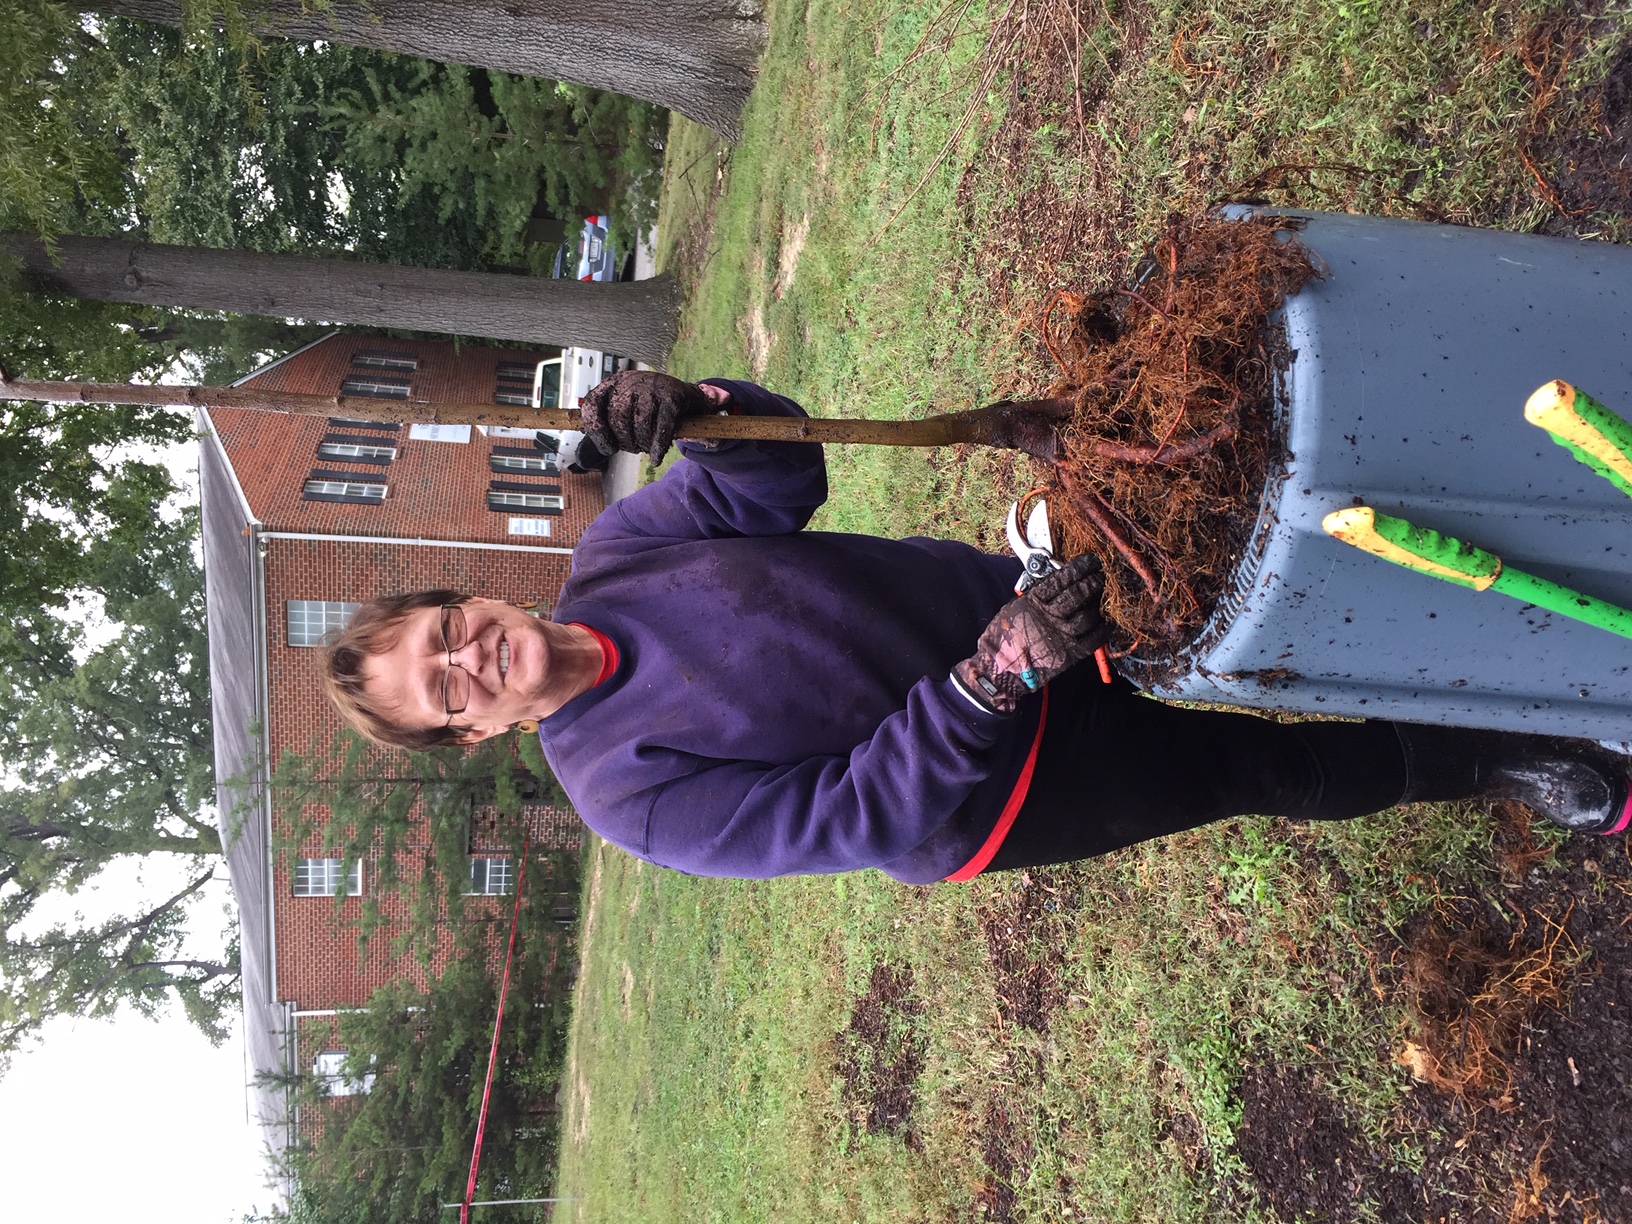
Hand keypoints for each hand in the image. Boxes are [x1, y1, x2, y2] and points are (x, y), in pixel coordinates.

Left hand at [578, 371, 711, 463]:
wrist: (685, 396)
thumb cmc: (649, 407)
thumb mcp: (625, 408)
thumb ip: (606, 425)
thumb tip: (582, 458)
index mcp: (613, 384)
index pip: (592, 405)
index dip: (596, 431)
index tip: (608, 449)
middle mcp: (630, 381)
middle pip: (618, 418)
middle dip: (626, 441)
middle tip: (634, 447)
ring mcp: (652, 386)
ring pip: (640, 425)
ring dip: (643, 444)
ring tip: (646, 447)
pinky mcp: (672, 397)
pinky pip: (661, 428)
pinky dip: (658, 447)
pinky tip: (656, 457)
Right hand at [953, 554, 1110, 713]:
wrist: (1001, 668)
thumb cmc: (1004, 637)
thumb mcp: (1015, 607)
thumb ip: (1036, 596)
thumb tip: (1057, 584)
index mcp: (1034, 601)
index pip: (1063, 579)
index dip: (1080, 568)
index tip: (1091, 562)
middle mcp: (1050, 616)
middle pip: (1078, 594)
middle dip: (1093, 582)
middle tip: (1100, 576)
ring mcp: (1061, 635)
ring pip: (1088, 615)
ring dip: (1098, 604)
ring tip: (1100, 598)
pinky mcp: (1069, 654)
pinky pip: (1093, 639)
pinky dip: (1103, 630)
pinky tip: (1106, 623)